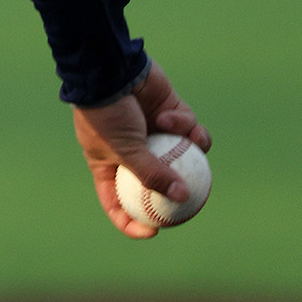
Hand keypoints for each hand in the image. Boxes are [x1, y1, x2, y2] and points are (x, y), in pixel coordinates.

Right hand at [71, 60, 210, 238]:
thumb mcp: (124, 150)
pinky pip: (188, 128)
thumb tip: (182, 197)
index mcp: (109, 164)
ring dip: (188, 150)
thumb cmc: (107, 113)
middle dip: (177, 191)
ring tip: (189, 143)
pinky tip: (171, 118)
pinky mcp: (171, 113)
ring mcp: (154, 132)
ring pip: (183, 155)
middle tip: (194, 201)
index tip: (153, 232)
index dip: (133, 221)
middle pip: (158, 181)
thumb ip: (152, 175)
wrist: (109, 70)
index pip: (118, 201)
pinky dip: (183, 125)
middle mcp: (133, 151)